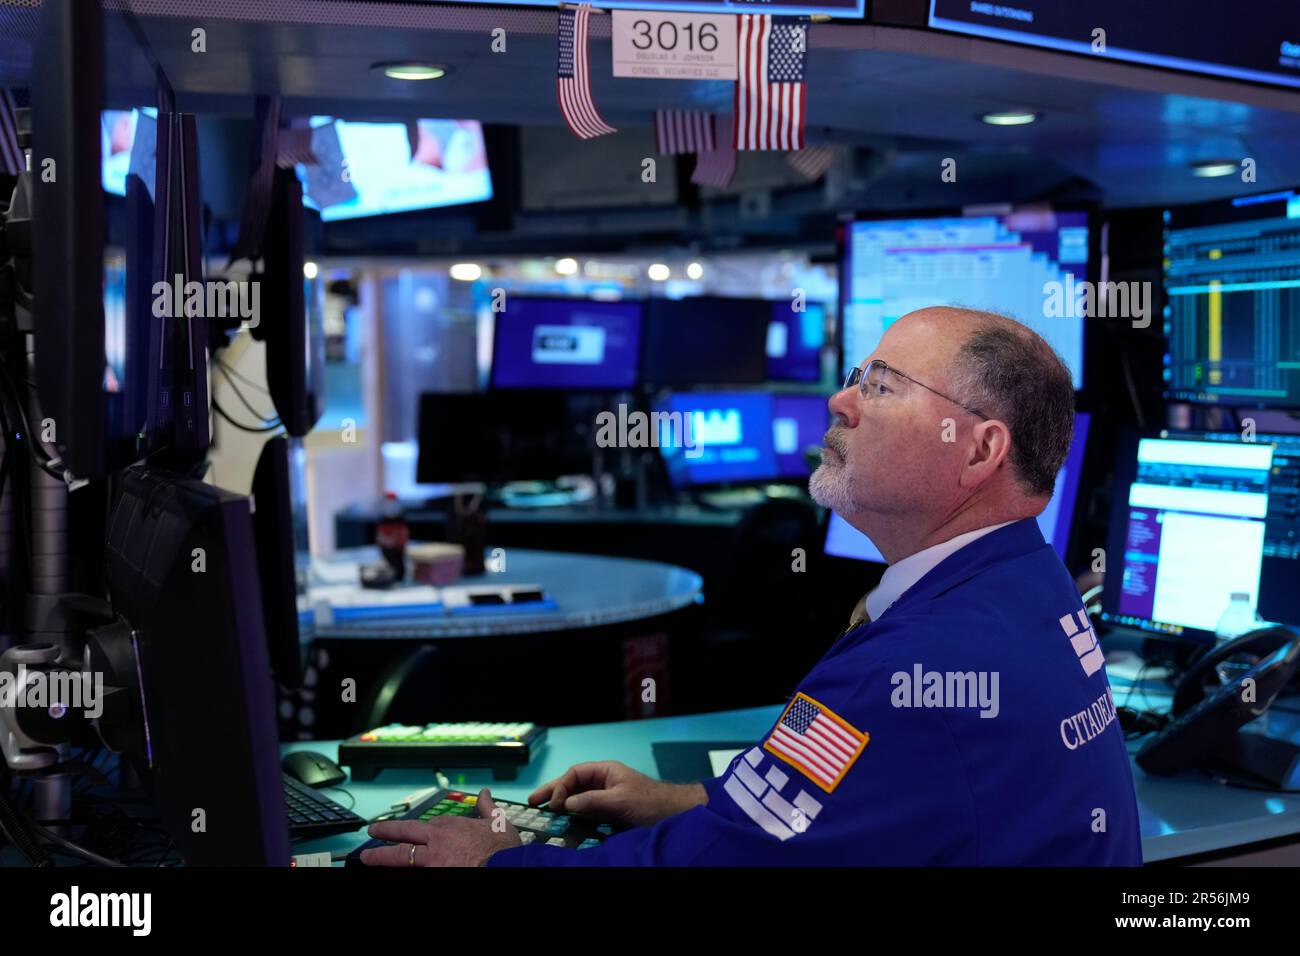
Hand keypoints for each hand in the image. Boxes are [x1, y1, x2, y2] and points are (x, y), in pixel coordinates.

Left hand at [359, 789, 521, 866]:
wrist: (508, 866)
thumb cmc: (502, 849)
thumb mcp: (497, 822)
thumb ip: (486, 807)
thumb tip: (484, 794)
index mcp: (449, 827)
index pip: (422, 825)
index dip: (412, 829)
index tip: (404, 831)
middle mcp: (435, 842)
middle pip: (402, 838)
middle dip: (383, 837)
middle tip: (371, 837)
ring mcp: (431, 862)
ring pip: (399, 858)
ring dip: (382, 858)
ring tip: (369, 860)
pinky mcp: (432, 876)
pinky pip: (410, 874)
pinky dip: (400, 872)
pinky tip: (387, 874)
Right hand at [528, 761, 706, 828]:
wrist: (673, 813)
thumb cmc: (650, 801)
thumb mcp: (619, 800)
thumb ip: (592, 800)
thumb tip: (567, 804)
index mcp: (606, 771)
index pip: (576, 773)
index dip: (561, 786)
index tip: (554, 801)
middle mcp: (604, 781)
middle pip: (574, 784)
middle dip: (555, 792)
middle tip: (534, 802)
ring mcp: (607, 796)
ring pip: (579, 798)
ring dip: (563, 804)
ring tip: (545, 812)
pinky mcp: (610, 811)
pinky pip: (588, 811)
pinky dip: (576, 815)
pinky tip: (566, 820)